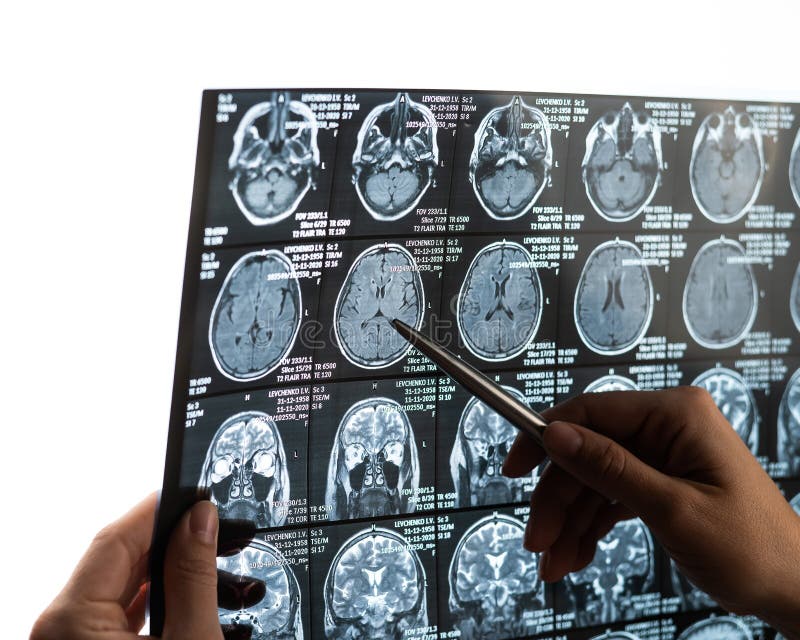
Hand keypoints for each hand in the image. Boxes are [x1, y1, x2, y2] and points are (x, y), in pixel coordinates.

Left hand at [31, 494, 223, 639]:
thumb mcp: (190, 638)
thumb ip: (192, 576)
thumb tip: (199, 520)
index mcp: (71, 620)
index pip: (115, 539)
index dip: (158, 510)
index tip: (193, 496)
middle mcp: (61, 629)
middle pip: (119, 560)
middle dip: (170, 541)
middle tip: (210, 526)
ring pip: (121, 586)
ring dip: (166, 571)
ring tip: (207, 561)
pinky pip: (118, 612)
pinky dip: (154, 600)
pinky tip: (186, 596)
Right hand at [503, 387, 799, 636]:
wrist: (792, 588)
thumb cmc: (751, 548)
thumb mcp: (672, 509)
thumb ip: (609, 469)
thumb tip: (554, 434)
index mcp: (676, 414)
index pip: (592, 413)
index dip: (545, 439)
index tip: (513, 469)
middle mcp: (666, 426)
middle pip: (587, 453)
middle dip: (558, 500)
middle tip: (536, 540)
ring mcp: (662, 453)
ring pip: (592, 480)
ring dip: (569, 521)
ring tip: (553, 563)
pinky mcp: (659, 480)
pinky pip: (610, 497)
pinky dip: (589, 526)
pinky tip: (572, 555)